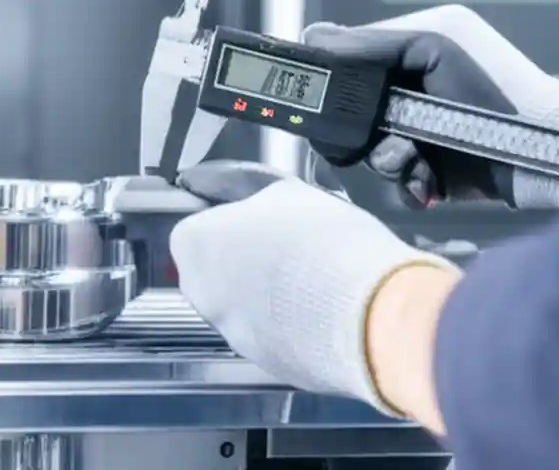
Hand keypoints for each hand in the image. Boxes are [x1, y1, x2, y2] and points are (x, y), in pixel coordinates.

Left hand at [171, 161, 457, 412]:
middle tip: (290, 249)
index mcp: (193, 245)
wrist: (364, 315)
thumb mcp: (289, 192)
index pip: (198, 230)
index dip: (233, 223)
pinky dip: (293, 327)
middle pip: (218, 273)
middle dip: (247, 263)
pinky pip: (275, 339)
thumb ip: (259, 198)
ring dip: (271, 297)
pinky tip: (327, 313)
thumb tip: (255, 204)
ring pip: (246, 309)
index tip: (263, 221)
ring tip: (317, 281)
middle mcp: (202, 295)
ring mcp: (232, 336)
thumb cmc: (321, 241)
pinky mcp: (269, 366)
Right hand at [301, 6, 558, 210]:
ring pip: (368, 152)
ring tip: (413, 162)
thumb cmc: (499, 91)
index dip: (334, 84)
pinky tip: (428, 184)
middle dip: (358, 131)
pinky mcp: (430, 173)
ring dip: (387, 160)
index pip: (348, 63)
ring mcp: (419, 134)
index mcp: (411, 54)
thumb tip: (311, 37)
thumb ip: (370, 45)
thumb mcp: (431, 52)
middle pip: (350, 113)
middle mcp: (410, 93)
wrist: (546, 154)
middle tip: (371, 138)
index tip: (323, 100)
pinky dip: (408, 185)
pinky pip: (396, 183)